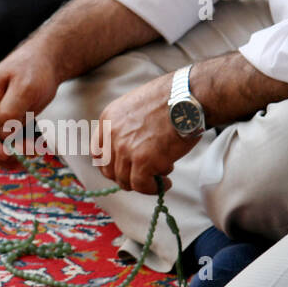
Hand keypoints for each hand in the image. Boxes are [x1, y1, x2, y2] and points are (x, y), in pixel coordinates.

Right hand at [0, 47, 62, 167]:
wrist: (43, 61)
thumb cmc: (34, 68)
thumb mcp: (26, 87)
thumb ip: (10, 111)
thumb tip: (3, 137)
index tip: (9, 154)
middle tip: (25, 157)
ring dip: (6, 156)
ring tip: (32, 152)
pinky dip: (12, 149)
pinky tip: (29, 146)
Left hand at [100, 74, 196, 194]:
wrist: (189, 98)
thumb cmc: (172, 100)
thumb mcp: (137, 106)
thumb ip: (127, 126)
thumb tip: (131, 149)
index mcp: (109, 119)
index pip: (98, 151)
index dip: (110, 165)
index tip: (123, 170)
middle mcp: (112, 134)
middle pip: (109, 170)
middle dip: (126, 177)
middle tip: (144, 176)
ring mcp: (126, 148)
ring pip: (125, 180)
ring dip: (143, 183)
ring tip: (161, 177)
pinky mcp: (143, 160)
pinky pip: (141, 185)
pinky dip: (153, 188)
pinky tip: (166, 183)